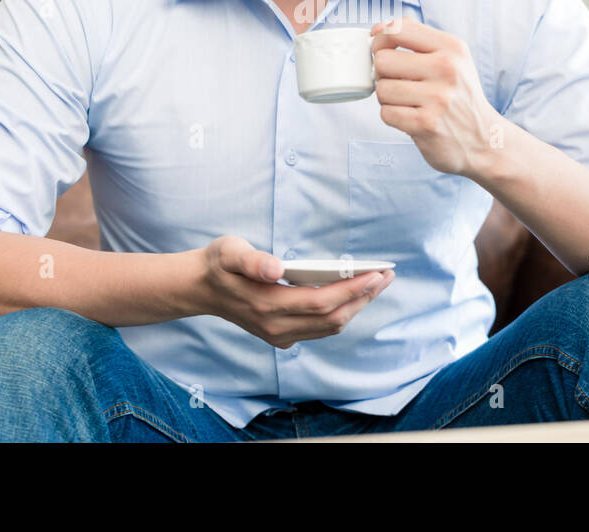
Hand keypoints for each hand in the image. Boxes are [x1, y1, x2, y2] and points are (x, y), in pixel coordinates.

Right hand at [195, 236, 393, 349]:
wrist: (200, 289)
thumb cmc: (219, 263)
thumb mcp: (229, 251)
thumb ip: (252, 260)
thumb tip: (276, 269)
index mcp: (266, 304)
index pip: (321, 301)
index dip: (352, 289)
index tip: (377, 273)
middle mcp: (276, 327)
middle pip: (333, 318)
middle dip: (364, 296)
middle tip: (387, 274)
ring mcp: (279, 335)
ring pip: (330, 327)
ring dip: (357, 306)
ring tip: (378, 283)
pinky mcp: (282, 337)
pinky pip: (321, 329)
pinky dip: (343, 313)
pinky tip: (355, 294)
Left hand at [370, 16, 504, 176]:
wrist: (484, 139)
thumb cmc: (460, 96)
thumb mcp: (452, 58)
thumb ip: (417, 38)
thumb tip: (379, 29)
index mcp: (451, 47)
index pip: (398, 29)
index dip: (380, 38)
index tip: (380, 48)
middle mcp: (446, 68)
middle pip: (383, 60)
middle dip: (383, 73)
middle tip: (397, 81)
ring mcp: (437, 97)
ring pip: (382, 89)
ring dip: (388, 98)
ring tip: (407, 101)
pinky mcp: (426, 123)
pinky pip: (386, 113)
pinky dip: (393, 116)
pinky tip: (410, 116)